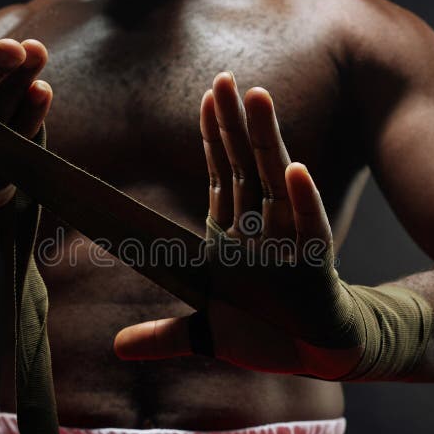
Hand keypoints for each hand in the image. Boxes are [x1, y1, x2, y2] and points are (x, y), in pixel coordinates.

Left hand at [114, 72, 363, 379]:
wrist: (317, 356)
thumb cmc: (269, 335)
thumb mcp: (209, 333)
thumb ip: (165, 335)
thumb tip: (117, 347)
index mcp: (236, 237)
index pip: (223, 176)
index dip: (214, 138)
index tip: (206, 99)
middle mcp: (263, 229)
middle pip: (246, 166)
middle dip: (234, 123)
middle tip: (224, 78)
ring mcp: (290, 243)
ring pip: (275, 182)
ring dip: (266, 141)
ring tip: (257, 97)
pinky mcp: (315, 266)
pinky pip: (308, 227)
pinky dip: (301, 201)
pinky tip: (295, 171)